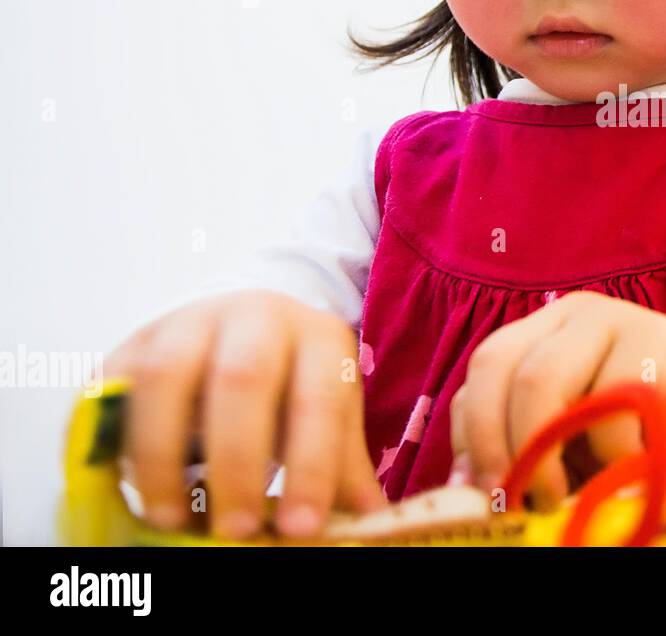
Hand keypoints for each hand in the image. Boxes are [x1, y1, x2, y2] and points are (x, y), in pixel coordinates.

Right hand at [102, 289, 387, 539]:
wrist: (243, 325)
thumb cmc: (293, 383)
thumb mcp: (328, 412)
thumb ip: (342, 463)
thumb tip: (370, 520)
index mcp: (317, 335)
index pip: (319, 398)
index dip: (311, 466)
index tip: (300, 528)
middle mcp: (255, 317)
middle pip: (243, 378)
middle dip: (237, 461)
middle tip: (235, 530)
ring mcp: (188, 322)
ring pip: (165, 375)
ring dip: (162, 455)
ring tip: (172, 517)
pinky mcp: (134, 342)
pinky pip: (112, 388)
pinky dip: (116, 442)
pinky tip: (127, 488)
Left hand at [448, 290, 665, 509]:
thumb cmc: (638, 432)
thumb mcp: (568, 441)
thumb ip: (517, 450)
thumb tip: (464, 487)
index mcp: (536, 334)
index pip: (480, 373)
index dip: (473, 436)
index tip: (490, 495)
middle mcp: (566, 316)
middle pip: (497, 365)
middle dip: (495, 441)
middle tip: (518, 499)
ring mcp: (613, 321)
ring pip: (540, 380)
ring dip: (541, 452)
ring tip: (561, 499)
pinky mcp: (657, 344)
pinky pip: (609, 403)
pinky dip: (609, 454)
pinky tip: (626, 473)